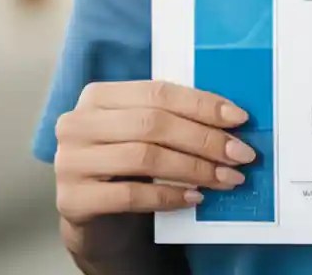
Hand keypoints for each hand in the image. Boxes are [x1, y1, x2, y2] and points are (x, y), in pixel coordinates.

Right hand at [53, 80, 255, 225]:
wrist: (95, 219)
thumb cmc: (126, 167)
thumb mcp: (143, 135)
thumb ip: (173, 120)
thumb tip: (232, 120)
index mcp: (98, 96)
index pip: (158, 92)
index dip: (202, 104)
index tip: (240, 119)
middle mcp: (77, 123)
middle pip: (152, 124)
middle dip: (204, 139)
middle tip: (241, 154)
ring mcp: (69, 162)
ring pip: (144, 157)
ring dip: (194, 168)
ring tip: (226, 178)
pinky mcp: (72, 199)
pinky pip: (130, 195)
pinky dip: (168, 196)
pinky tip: (194, 198)